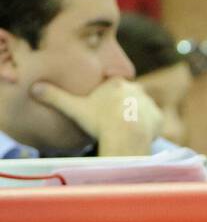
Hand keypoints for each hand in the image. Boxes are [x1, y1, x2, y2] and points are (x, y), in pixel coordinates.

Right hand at [30, 77, 163, 156]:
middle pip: (125, 97)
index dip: (102, 100)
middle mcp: (135, 88)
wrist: (126, 135)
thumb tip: (34, 88)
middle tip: (108, 123)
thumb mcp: (75, 108)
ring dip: (132, 118)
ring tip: (121, 132)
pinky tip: (135, 137)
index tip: (98, 111)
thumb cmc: (99, 121)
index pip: (109, 87)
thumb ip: (55, 97)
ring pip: (139, 109)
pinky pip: (151, 122)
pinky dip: (144, 129)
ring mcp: (148, 103)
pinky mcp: (158, 117)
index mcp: (115, 83)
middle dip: (118, 108)